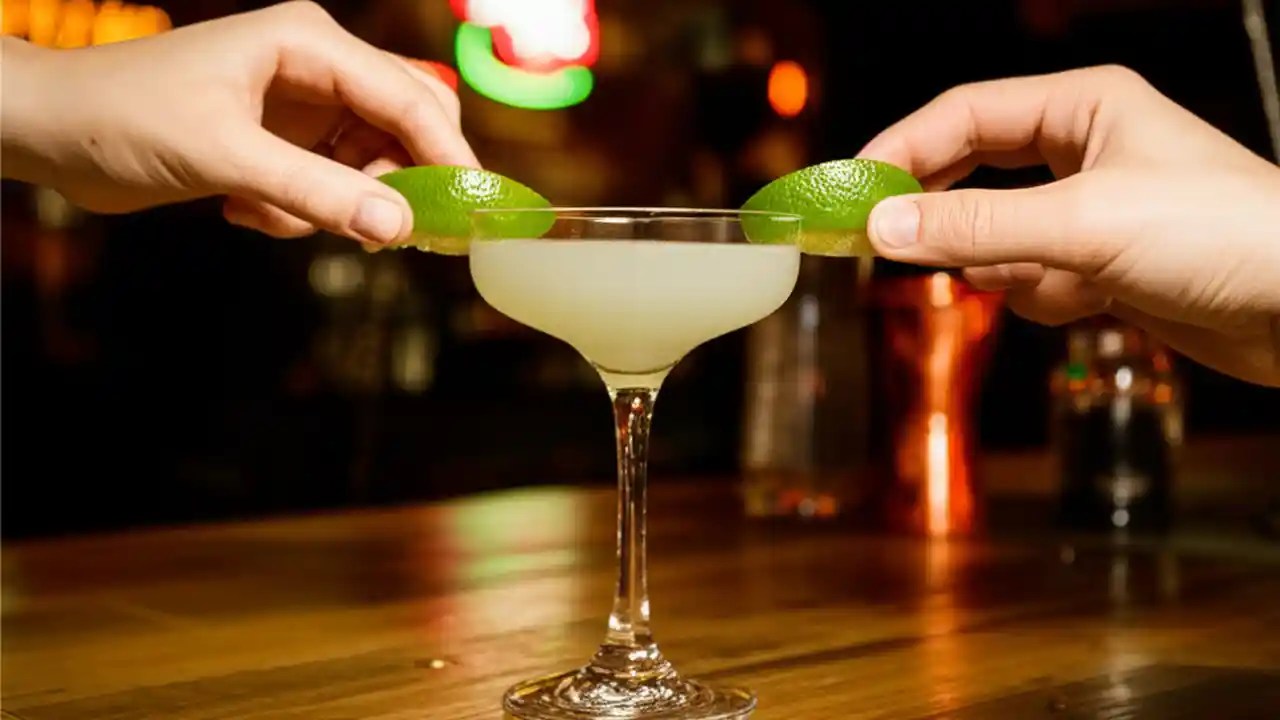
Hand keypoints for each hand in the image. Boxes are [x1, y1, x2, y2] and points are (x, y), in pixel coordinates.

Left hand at [1, 1, 477, 245]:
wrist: (53, 132)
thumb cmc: (124, 115)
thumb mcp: (227, 156)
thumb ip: (316, 191)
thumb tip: (397, 226)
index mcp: (309, 42)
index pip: (407, 97)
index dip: (446, 154)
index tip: (470, 209)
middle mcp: (315, 67)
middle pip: (403, 126)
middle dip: (396, 182)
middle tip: (390, 233)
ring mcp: (301, 106)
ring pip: (368, 166)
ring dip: (335, 205)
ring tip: (273, 214)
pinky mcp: (283, 142)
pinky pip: (329, 187)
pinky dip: (300, 213)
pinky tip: (246, 210)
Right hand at [859, 65, 1279, 386]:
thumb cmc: (1221, 235)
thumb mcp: (1083, 225)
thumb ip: (974, 227)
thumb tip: (881, 228)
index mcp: (1083, 106)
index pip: (962, 115)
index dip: (899, 151)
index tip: (849, 196)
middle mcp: (1083, 151)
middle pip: (971, 175)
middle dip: (942, 215)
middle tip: (881, 245)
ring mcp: (1091, 211)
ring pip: (997, 239)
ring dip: (1010, 269)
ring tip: (1058, 281)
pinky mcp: (1102, 265)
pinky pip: (1033, 281)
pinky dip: (1047, 299)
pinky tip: (1093, 304)